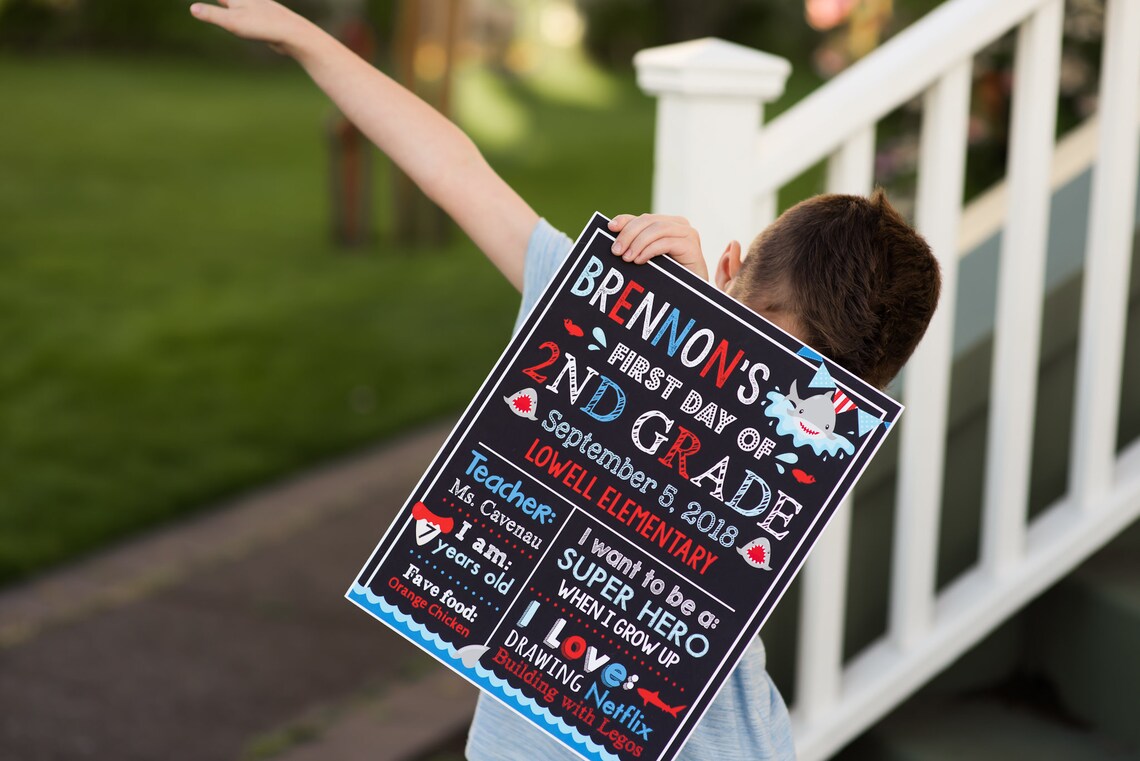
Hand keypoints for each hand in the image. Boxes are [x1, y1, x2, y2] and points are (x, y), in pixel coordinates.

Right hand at [190, 0, 312, 54]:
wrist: (294, 34)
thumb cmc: (263, 26)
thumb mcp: (233, 22)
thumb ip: (213, 15)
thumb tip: (192, 9)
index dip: (216, 4)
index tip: (212, 4)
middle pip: (230, 0)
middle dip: (224, 3)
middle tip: (218, 6)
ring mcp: (259, 7)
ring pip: (241, 3)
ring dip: (233, 5)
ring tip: (228, 5)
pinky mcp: (266, 18)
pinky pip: (250, 12)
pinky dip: (243, 10)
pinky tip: (248, 14)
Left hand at [607, 214, 707, 280]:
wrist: (694, 294)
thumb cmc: (670, 277)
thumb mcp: (649, 258)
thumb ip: (637, 245)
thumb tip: (614, 236)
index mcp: (668, 224)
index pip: (643, 218)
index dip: (625, 221)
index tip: (610, 228)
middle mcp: (679, 225)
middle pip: (648, 221)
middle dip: (628, 234)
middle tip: (616, 251)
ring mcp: (687, 234)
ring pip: (656, 229)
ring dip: (638, 243)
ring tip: (626, 258)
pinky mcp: (692, 245)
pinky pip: (666, 242)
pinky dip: (649, 250)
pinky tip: (639, 260)